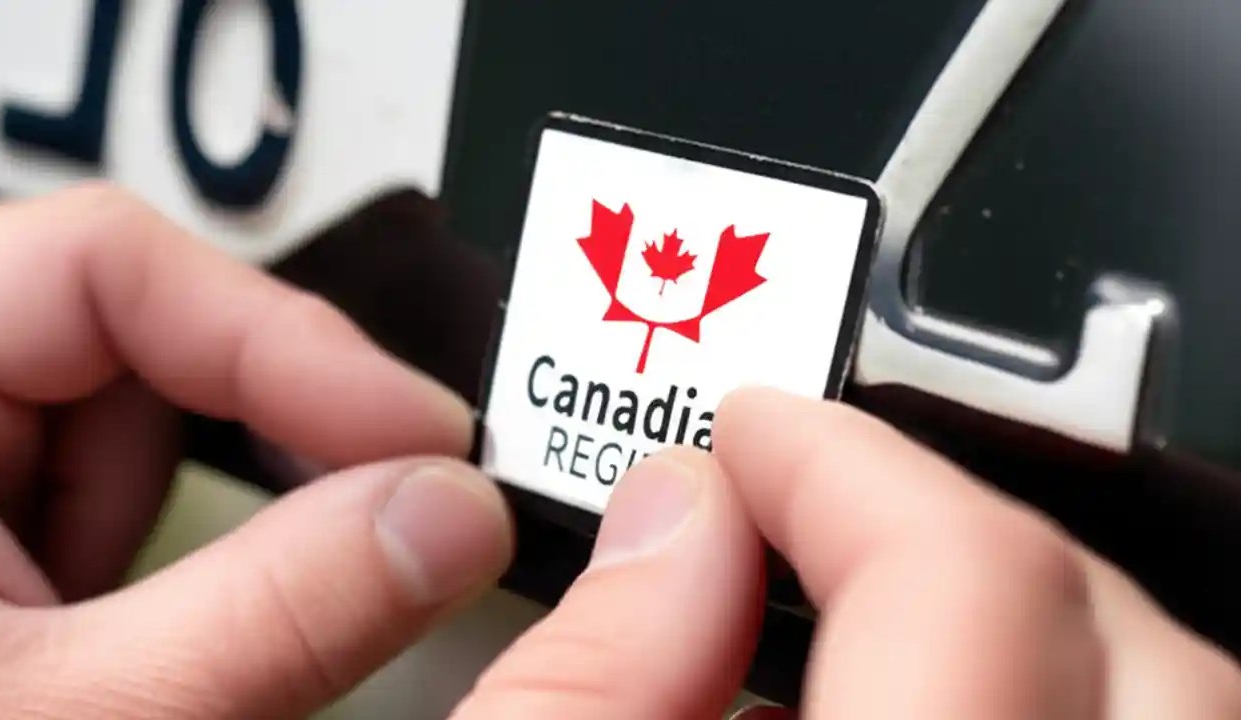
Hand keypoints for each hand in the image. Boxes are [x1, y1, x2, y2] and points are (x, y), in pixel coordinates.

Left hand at [0, 185, 513, 718]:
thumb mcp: (85, 719)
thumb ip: (284, 606)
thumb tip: (446, 516)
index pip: (107, 267)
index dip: (290, 339)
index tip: (417, 434)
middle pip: (134, 343)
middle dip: (255, 449)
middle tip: (372, 517)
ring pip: (127, 429)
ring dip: (189, 533)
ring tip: (154, 643)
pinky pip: (97, 501)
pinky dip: (147, 569)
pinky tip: (123, 644)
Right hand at [452, 389, 1240, 717]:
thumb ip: (579, 686)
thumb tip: (670, 521)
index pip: (970, 590)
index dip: (844, 465)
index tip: (754, 434)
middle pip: (1122, 638)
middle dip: (948, 532)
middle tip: (807, 510)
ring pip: (1173, 703)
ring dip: (1009, 620)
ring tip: (844, 625)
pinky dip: (1036, 710)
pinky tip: (901, 718)